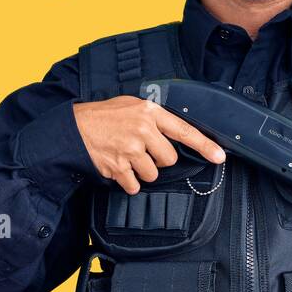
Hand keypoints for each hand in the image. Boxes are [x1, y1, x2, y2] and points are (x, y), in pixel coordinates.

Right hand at [72, 96, 225, 194]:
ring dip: (142, 171)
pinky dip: (128, 182)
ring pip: (152, 174)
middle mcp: (142, 130)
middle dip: (158, 160)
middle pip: (169, 159)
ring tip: (126, 156)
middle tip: (141, 149)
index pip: (184, 130)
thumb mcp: (132, 105)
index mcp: (149, 112)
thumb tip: (177, 134)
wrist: (73, 128)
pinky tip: (118, 168)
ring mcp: (130, 150)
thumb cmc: (105, 116)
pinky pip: (134, 185)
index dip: (204, 145)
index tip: (219, 156)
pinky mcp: (118, 168)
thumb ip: (154, 117)